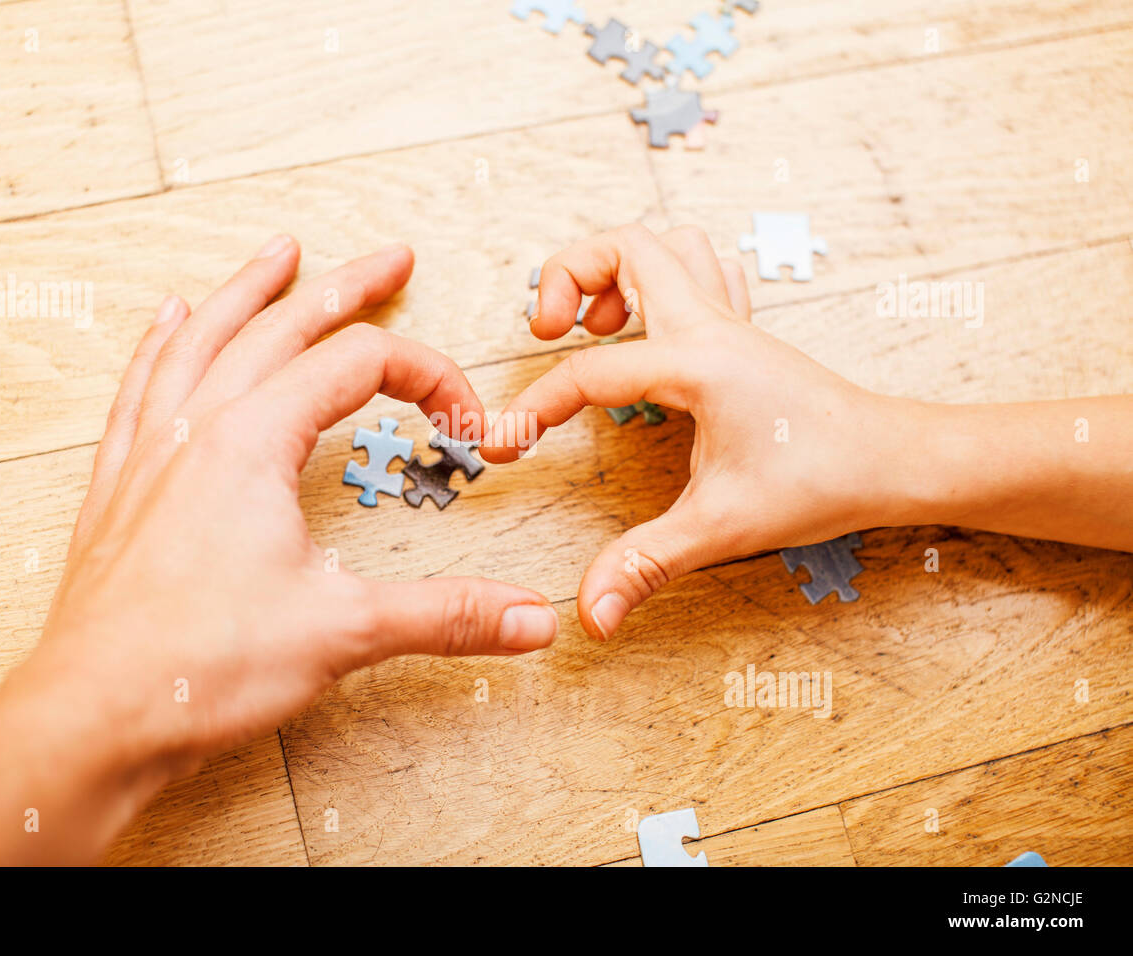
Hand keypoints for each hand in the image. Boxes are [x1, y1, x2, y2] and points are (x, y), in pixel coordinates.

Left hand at [36, 237, 557, 763]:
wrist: (93, 716)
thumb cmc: (200, 667)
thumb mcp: (344, 632)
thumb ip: (446, 614)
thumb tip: (532, 617)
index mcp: (253, 441)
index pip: (361, 366)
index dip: (430, 380)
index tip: (464, 425)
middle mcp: (198, 428)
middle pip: (283, 327)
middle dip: (347, 286)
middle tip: (391, 258)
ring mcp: (152, 453)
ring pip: (204, 341)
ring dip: (248, 291)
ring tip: (277, 253)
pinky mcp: (121, 488)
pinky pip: (141, 388)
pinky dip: (161, 344)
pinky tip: (168, 319)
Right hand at [482, 224, 918, 640]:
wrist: (897, 459)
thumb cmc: (825, 479)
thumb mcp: (724, 526)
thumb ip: (646, 563)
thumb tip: (589, 612)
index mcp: (698, 361)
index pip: (589, 372)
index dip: (531, 409)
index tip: (499, 447)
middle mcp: (712, 325)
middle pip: (628, 243)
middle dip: (569, 274)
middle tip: (547, 332)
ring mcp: (732, 322)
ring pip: (668, 243)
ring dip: (618, 267)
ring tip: (594, 326)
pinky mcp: (745, 335)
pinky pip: (700, 271)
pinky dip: (661, 281)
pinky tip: (647, 333)